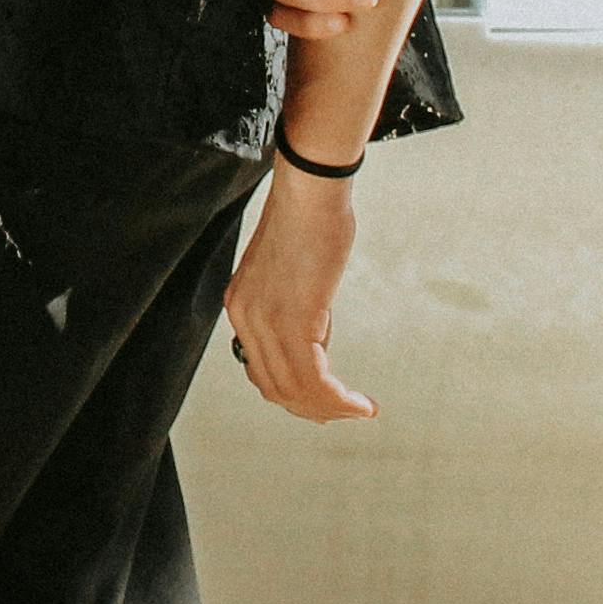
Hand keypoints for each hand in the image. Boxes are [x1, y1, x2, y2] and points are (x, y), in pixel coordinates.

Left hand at [222, 171, 372, 421]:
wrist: (311, 191)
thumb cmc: (310, 223)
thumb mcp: (293, 275)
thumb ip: (296, 308)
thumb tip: (315, 339)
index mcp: (241, 307)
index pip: (260, 371)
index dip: (294, 395)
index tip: (327, 401)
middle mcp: (245, 318)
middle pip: (275, 388)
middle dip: (314, 409)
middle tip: (348, 412)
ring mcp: (266, 320)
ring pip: (295, 390)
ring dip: (332, 409)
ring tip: (362, 409)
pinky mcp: (294, 318)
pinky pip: (315, 379)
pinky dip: (339, 399)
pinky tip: (361, 402)